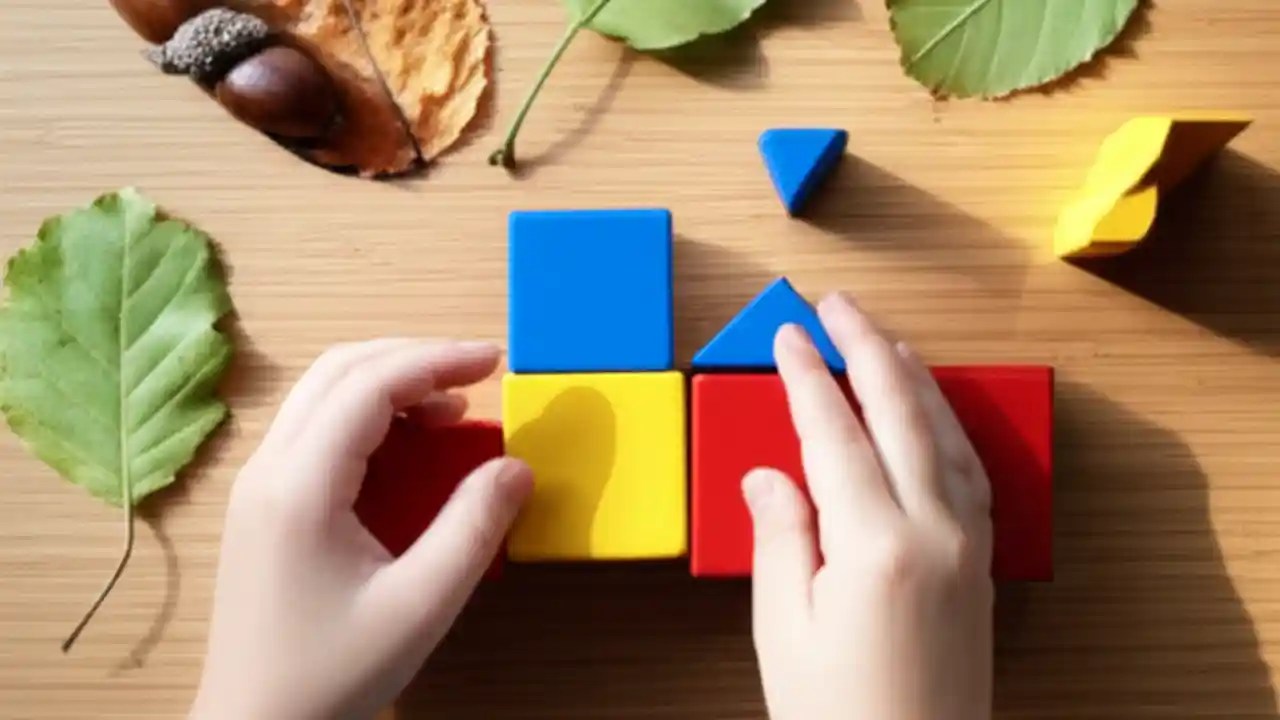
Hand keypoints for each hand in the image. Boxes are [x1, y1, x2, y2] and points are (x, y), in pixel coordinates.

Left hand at [190, 340, 532, 719]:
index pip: (369, 384)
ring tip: (451, 408)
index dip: (436, 360)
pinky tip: (408, 443)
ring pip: (321, 393)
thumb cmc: (331, 675)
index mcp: (300, 487)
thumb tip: (516, 467)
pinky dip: (367, 413)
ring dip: (388, 383)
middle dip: (413, 359)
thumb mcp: (420, 606)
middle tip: (476, 374)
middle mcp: (268, 470)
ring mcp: (257, 485)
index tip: (493, 361)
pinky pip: (315, 427)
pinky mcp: (261, 504)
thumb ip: (473, 529)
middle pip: (338, 371)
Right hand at [746, 295, 993, 719]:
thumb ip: (780, 538)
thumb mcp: (783, 629)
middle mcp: (933, 531)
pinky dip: (947, 426)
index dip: (808, 376)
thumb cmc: (837, 715)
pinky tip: (929, 411)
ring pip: (944, 433)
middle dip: (866, 348)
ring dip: (912, 377)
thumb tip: (768, 475)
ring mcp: (967, 545)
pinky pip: (969, 471)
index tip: (789, 334)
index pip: (834, 433)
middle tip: (836, 305)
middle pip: (900, 412)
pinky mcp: (980, 564)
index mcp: (873, 545)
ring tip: (883, 339)